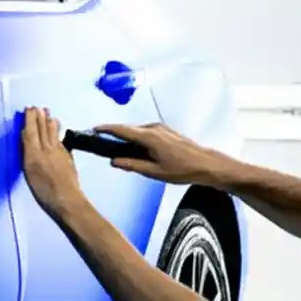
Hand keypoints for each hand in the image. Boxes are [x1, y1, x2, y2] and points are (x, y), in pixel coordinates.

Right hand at [21, 107, 84, 214]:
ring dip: (50, 122)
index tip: (29, 109)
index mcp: (35, 153)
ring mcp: (59, 152)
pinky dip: (57, 132)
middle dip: (40, 117)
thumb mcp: (29, 172)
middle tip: (38, 107)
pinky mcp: (67, 158)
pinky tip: (58, 132)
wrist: (67, 201)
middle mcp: (48, 149)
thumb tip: (27, 138)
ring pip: (54, 133)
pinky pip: (61, 140)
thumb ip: (28, 153)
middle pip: (43, 129)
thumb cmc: (44, 192)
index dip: (30, 119)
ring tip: (49, 114)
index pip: (31, 131)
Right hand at [94, 121, 236, 186]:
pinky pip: (147, 132)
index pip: (122, 129)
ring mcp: (162, 128)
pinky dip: (138, 138)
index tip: (93, 129)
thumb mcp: (154, 172)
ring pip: (138, 131)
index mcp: (148, 137)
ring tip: (119, 148)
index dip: (106, 129)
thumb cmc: (181, 170)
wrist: (207, 165)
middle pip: (129, 129)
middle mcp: (153, 128)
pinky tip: (138, 148)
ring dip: (128, 137)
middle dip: (115, 133)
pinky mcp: (167, 132)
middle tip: (102, 141)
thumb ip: (132, 165)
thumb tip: (113, 161)